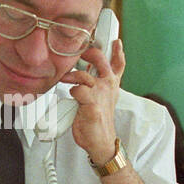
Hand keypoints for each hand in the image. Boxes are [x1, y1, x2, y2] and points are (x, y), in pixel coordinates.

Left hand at [61, 38, 123, 164]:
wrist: (101, 141)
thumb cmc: (97, 121)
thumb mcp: (100, 99)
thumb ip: (92, 86)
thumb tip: (77, 76)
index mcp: (111, 85)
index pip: (118, 64)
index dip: (118, 51)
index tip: (116, 41)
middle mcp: (107, 86)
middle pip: (101, 60)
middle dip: (88, 53)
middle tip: (79, 54)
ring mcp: (100, 95)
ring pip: (84, 76)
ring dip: (70, 76)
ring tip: (64, 78)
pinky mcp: (92, 105)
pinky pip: (78, 91)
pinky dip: (71, 91)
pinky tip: (71, 96)